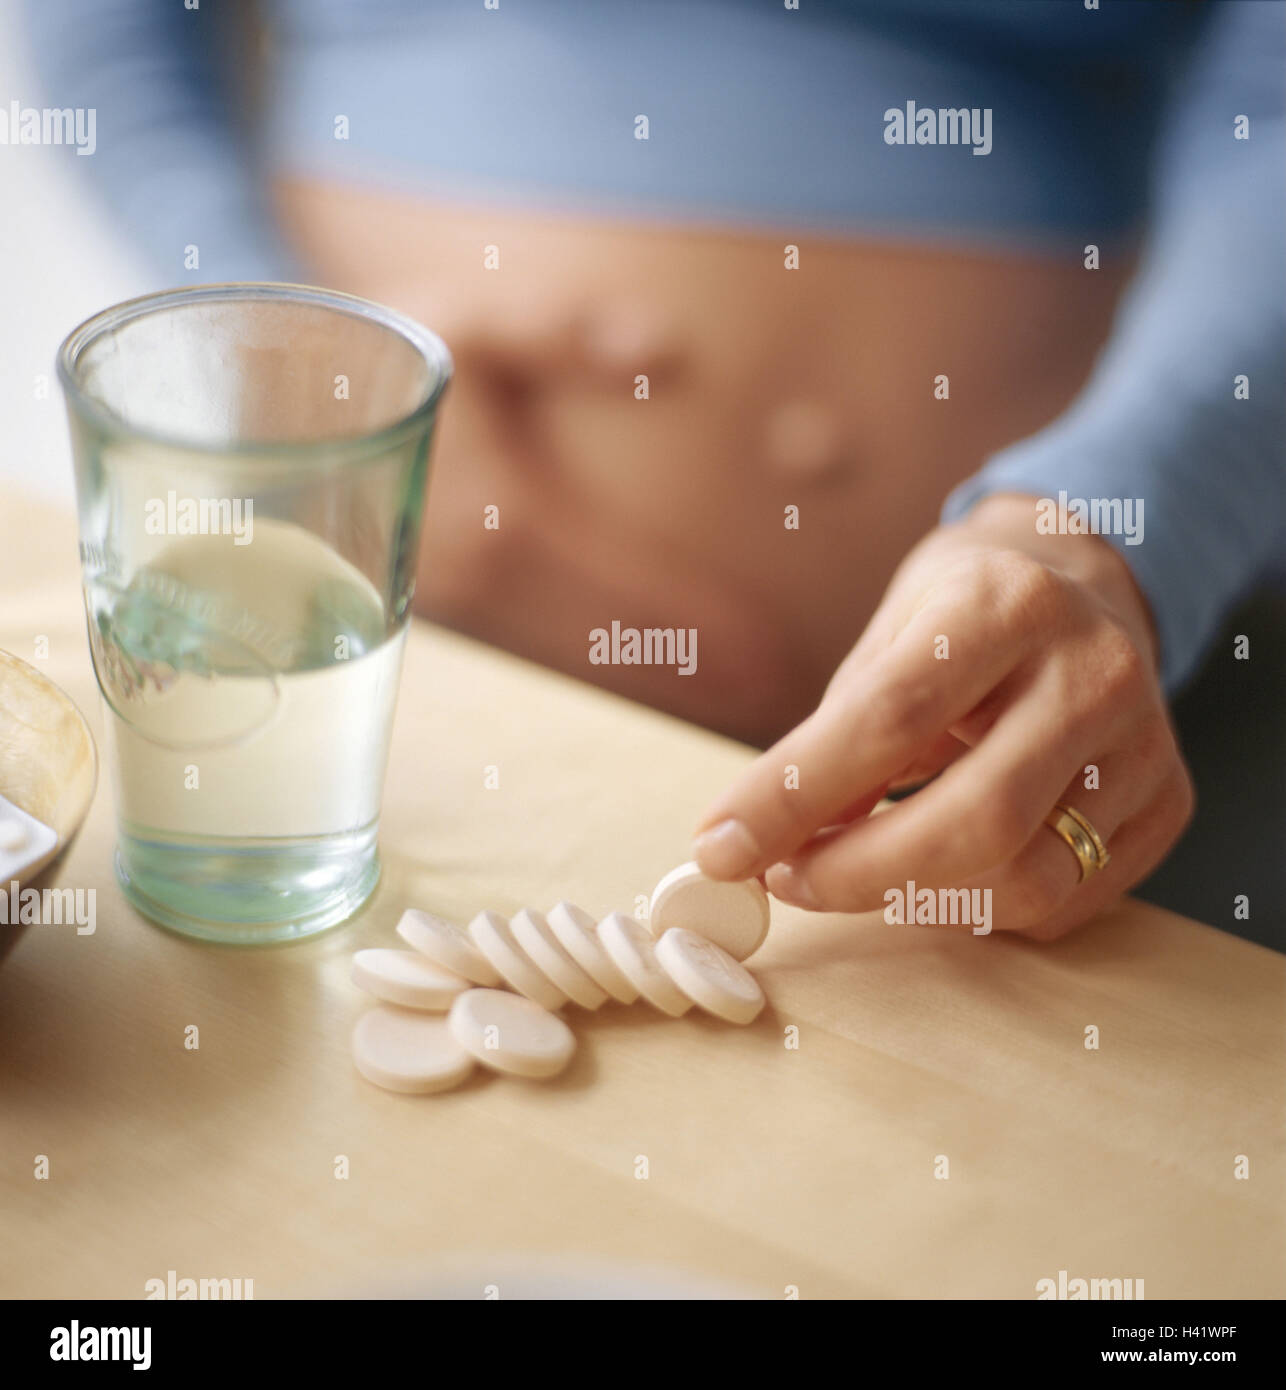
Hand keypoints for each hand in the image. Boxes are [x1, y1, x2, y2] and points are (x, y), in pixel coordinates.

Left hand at [692, 494, 1194, 938]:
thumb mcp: (887, 642)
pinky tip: (937, 869)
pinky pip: (1064, 900)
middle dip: (856, 874)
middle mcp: (1093, 670)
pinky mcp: (1168, 801)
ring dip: (914, 900)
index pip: (889, 718)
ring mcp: (1146, 742)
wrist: (1087, 582)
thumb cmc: (965, 612)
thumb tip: (760, 846)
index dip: (792, 796)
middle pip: (976, 819)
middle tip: (786, 881)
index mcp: (1008, 605)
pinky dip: (978, 905)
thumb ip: (831, 741)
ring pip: (1027, 877)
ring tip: (853, 870)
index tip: (721, 848)